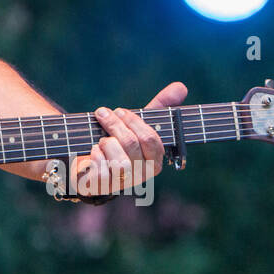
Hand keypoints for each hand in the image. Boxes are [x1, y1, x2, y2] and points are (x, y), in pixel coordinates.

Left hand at [67, 81, 185, 195]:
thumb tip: (181, 86)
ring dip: (105, 142)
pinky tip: (94, 151)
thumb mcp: (138, 124)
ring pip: (118, 158)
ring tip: (101, 139)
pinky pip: (101, 170)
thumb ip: (160, 106)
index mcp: (155, 161)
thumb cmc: (120, 143)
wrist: (91, 167)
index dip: (133, 122)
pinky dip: (95, 155)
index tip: (120, 110)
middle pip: (131, 144)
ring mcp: (124, 183)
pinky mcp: (104, 187)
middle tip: (103, 113)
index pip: (150, 139)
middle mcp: (142, 175)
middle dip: (114, 124)